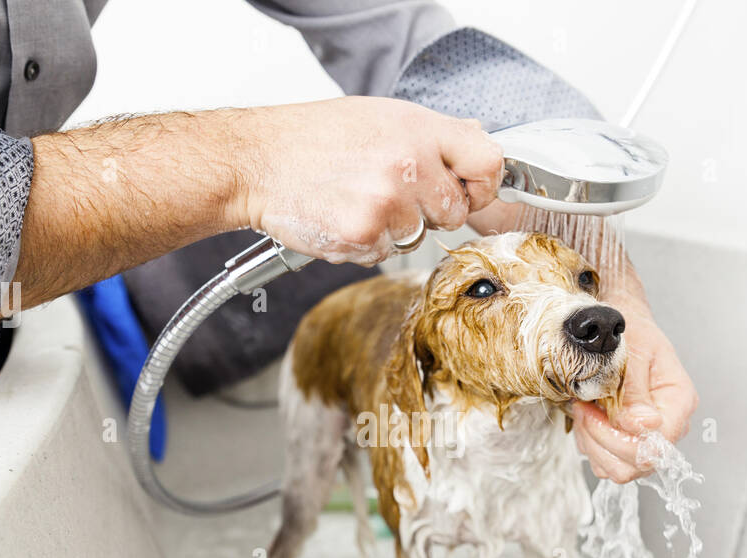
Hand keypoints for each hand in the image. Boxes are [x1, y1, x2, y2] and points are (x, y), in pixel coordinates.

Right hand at [234, 97, 503, 264]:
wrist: (258, 160)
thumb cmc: (316, 137)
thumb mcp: (382, 115)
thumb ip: (433, 133)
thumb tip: (478, 141)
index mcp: (419, 128)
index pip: (488, 162)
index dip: (482, 184)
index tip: (469, 190)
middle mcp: (408, 163)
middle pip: (455, 211)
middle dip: (429, 210)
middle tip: (390, 193)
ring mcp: (386, 202)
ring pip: (418, 237)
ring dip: (394, 229)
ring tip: (358, 199)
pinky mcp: (363, 234)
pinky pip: (385, 254)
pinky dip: (366, 243)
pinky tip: (342, 216)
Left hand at [571, 306, 697, 482]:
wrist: (624, 330)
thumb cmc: (632, 334)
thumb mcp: (634, 351)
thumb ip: (636, 390)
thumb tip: (642, 425)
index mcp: (678, 402)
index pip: (658, 445)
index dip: (623, 437)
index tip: (598, 411)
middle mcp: (669, 425)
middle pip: (638, 464)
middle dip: (602, 440)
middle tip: (584, 408)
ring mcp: (648, 437)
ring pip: (618, 469)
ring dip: (592, 443)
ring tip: (584, 410)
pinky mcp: (628, 442)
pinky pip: (605, 462)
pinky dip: (589, 444)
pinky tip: (587, 417)